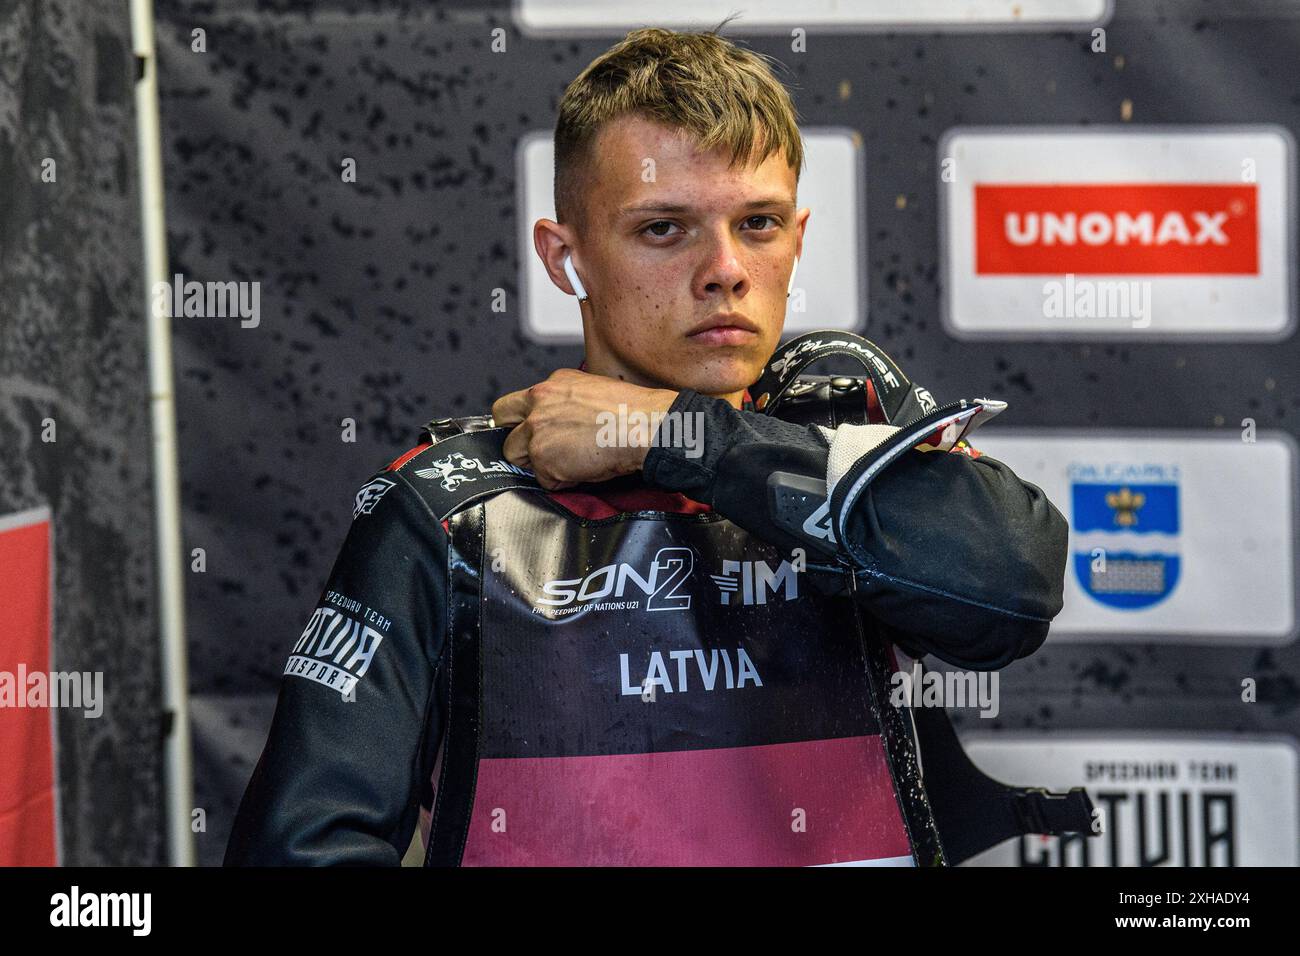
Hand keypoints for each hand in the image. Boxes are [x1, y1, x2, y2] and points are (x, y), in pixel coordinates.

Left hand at [491, 368, 677, 489]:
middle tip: (534, 448)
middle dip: (514, 435)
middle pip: (501, 420)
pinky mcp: (542, 458)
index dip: (522, 418)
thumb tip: (564, 421)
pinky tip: (581, 471)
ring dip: (537, 463)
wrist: (644, 428)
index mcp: (553, 385)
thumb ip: (567, 403)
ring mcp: (536, 431)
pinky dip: (560, 481)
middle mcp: (538, 403)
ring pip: (516, 454)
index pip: (517, 400)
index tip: (529, 428)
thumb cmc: (631, 413)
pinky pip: (543, 479)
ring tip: (568, 463)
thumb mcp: (592, 392)